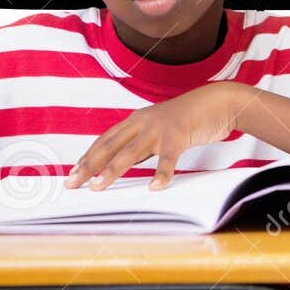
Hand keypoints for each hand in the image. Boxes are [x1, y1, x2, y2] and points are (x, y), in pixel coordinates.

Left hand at [66, 84, 247, 190]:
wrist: (216, 102)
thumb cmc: (187, 119)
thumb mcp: (158, 129)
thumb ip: (142, 143)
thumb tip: (123, 163)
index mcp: (136, 120)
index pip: (105, 140)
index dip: (88, 156)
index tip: (72, 173)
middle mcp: (142, 122)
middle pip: (109, 145)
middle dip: (89, 165)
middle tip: (73, 183)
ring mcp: (160, 128)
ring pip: (131, 151)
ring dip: (112, 170)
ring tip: (98, 186)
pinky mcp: (179, 135)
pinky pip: (168, 157)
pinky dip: (161, 173)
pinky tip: (155, 187)